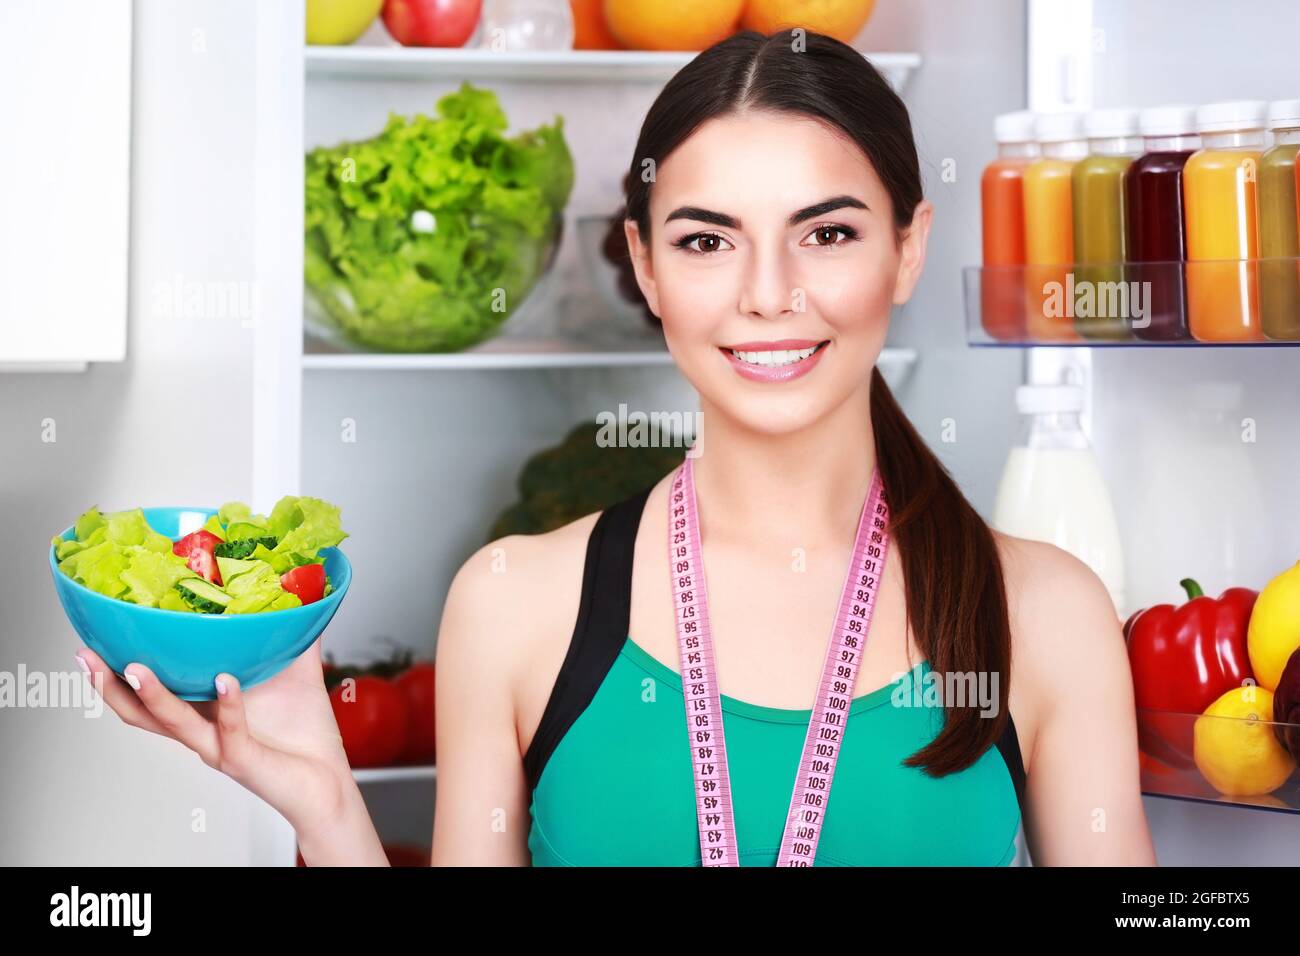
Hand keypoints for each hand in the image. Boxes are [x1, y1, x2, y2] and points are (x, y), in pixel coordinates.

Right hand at [75, 638, 380, 859]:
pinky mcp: (242, 760)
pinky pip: (228, 730)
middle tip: (88, 654)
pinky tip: (226, 679)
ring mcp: (218, 747)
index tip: (99, 635)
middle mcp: (202, 731)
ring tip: (136, 668)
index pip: (149, 692)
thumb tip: (302, 592)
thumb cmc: (306, 734)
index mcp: (204, 711)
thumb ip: (293, 635)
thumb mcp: (296, 673)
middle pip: (139, 713)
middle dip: (109, 685)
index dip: (118, 670)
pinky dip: (227, 704)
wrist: (329, 781)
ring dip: (152, 695)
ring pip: (171, 724)